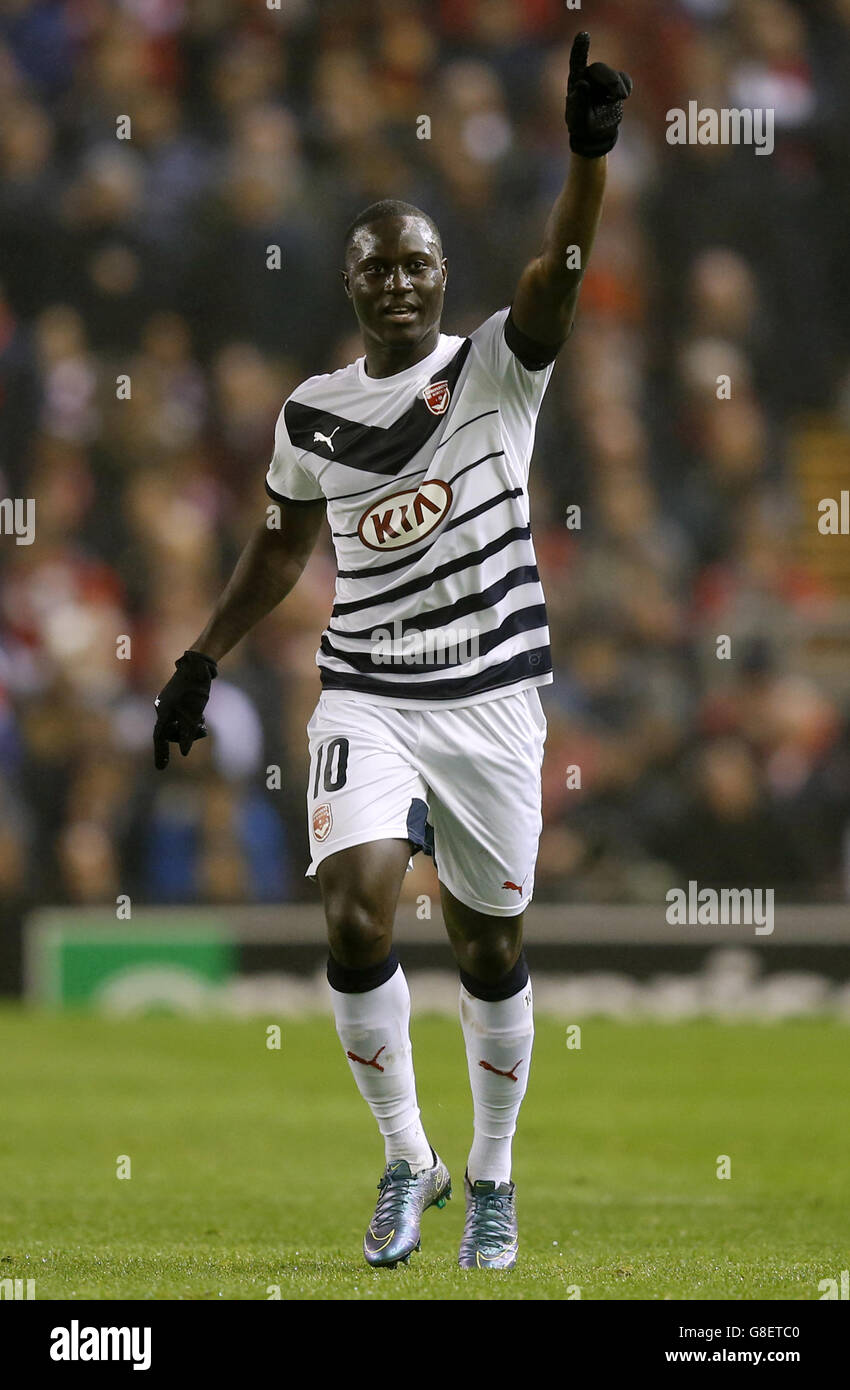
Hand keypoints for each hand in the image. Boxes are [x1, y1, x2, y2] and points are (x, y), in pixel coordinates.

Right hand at [153, 649, 217, 769]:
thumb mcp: (195, 713)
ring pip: (177, 724)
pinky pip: (179, 715)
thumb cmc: (196, 689)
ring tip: (203, 723)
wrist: (197, 664)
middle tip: (203, 732)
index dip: (160, 753)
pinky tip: (201, 716)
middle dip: (185, 736)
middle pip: (170, 732)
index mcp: (164, 712)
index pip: (160, 737)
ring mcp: (168, 702)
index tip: (161, 768)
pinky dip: (189, 720)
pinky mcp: (175, 698)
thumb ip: (189, 733)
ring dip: (189, 728)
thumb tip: (185, 753)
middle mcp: (162, 708)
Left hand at [565, 31, 631, 158]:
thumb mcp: (578, 119)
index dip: (580, 49)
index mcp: (575, 82)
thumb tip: (582, 83)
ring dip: (618, 86)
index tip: (584, 35)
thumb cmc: (582, 126)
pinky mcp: (614, 86)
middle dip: (610, 80)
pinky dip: (626, 86)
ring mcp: (602, 81)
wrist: (595, 135)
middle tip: (618, 96)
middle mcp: (588, 77)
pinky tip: (624, 97)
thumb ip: (578, 102)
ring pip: (613, 75)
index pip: (577, 62)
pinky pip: (624, 79)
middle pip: (600, 69)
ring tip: (618, 99)